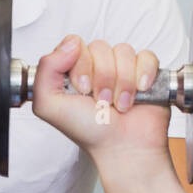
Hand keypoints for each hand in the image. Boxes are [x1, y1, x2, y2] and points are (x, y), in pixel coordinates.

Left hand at [31, 34, 170, 166]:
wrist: (122, 148)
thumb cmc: (88, 131)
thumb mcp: (48, 105)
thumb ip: (45, 70)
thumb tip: (70, 44)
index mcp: (71, 70)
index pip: (74, 44)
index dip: (81, 65)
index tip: (82, 90)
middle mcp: (96, 67)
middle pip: (100, 47)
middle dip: (102, 77)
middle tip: (102, 101)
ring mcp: (121, 68)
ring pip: (123, 52)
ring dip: (122, 81)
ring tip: (120, 104)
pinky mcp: (145, 72)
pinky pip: (146, 57)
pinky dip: (143, 75)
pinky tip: (140, 92)